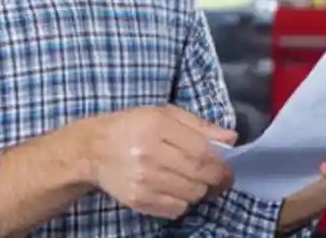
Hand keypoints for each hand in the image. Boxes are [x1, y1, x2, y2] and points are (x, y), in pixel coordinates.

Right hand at [82, 105, 236, 219]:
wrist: (94, 150)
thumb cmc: (133, 126)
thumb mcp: (165, 114)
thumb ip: (200, 125)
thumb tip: (231, 139)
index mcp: (159, 128)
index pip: (202, 151)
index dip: (221, 161)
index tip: (227, 164)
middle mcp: (150, 155)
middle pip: (199, 175)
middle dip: (216, 179)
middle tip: (219, 177)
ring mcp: (143, 181)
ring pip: (191, 195)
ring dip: (200, 190)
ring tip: (194, 181)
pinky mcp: (138, 200)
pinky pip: (175, 209)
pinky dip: (183, 202)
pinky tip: (177, 190)